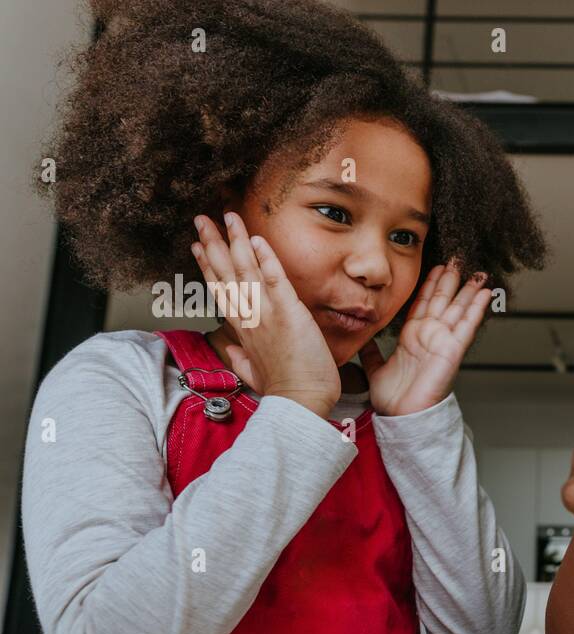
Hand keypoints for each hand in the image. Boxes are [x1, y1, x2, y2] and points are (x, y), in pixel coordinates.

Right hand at [192, 213, 339, 417]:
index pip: (220, 290)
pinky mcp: (289, 313)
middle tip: (202, 219)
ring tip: (228, 217)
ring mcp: (267, 313)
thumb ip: (240, 358)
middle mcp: (249, 317)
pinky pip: (276, 280)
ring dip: (236, 240)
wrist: (300, 402)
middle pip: (226, 273)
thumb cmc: (283, 390)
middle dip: (214, 243)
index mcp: (242, 329)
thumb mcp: (254, 373)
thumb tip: (231, 350)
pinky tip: (257, 240)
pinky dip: (267, 259)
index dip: (209, 265)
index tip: (199, 245)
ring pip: (246, 270)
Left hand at [360, 263, 487, 416]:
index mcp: (412, 337)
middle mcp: (430, 336)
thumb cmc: (392, 400)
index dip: (431, 284)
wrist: (401, 417)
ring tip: (478, 271)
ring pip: (458, 308)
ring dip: (469, 290)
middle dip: (451, 279)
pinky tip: (486, 293)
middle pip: (443, 300)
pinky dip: (477, 309)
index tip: (438, 267)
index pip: (423, 303)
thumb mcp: (374, 368)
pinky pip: (467, 325)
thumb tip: (363, 338)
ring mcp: (443, 341)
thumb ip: (371, 351)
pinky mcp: (453, 350)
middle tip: (458, 258)